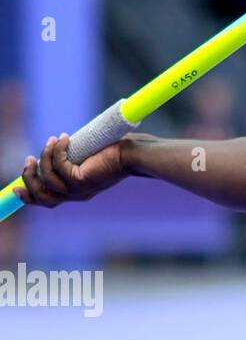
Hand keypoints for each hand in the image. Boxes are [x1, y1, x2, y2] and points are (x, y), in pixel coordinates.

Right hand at [14, 133, 129, 207]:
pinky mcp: (81, 180)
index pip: (48, 201)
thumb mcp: (90, 158)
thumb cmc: (117, 152)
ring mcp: (79, 190)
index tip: (15, 188)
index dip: (29, 197)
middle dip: (29, 177)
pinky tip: (62, 138)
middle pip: (40, 195)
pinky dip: (56, 151)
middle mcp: (77, 195)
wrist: (136, 154)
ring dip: (44, 158)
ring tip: (51, 140)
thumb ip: (73, 159)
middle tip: (29, 159)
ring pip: (47, 179)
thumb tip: (55, 147)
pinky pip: (59, 166)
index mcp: (78, 192)